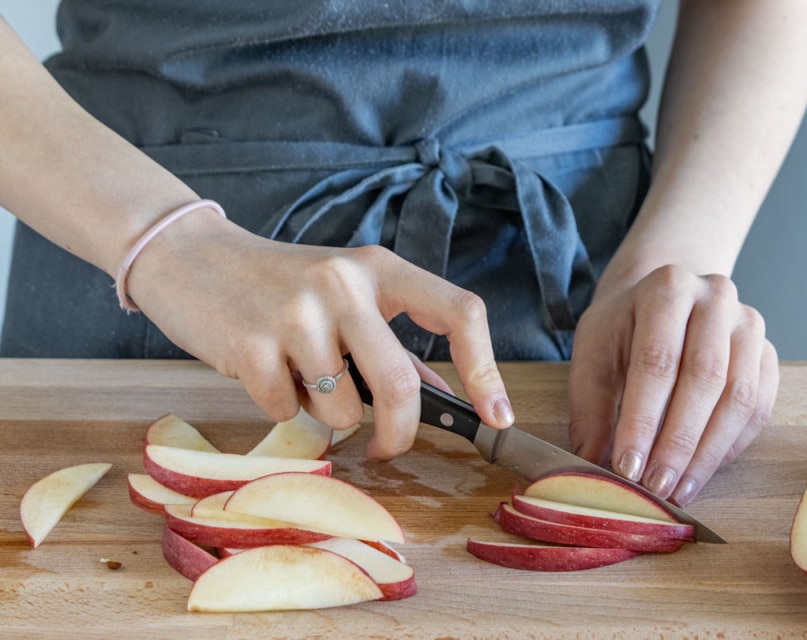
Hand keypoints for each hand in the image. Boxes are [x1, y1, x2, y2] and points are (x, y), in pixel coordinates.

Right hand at [125, 211, 513, 458]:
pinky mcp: (250, 344)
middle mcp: (343, 283)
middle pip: (400, 385)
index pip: (458, 311)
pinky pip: (289, 412)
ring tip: (298, 374)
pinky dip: (282, 407)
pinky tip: (263, 369)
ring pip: (342, 411)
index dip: (485, 370)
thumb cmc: (280, 285)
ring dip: (326, 414)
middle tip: (386, 449)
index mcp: (379, 268)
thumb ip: (391, 345)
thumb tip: (447, 399)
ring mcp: (296, 312)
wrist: (191, 258)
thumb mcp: (344, 297)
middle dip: (399, 435)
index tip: (498, 415)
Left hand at [567, 264, 777, 505]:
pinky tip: (702, 471)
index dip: (642, 420)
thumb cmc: (622, 330)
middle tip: (656, 487)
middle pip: (705, 378)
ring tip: (678, 490)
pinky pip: (759, 407)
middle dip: (678, 442)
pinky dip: (730, 447)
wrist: (662, 301)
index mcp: (667, 288)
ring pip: (739, 397)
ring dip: (707, 452)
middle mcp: (716, 298)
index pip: (657, 361)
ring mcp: (749, 325)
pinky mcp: (768, 354)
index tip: (627, 467)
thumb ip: (590, 409)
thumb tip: (590, 467)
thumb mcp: (592, 357)